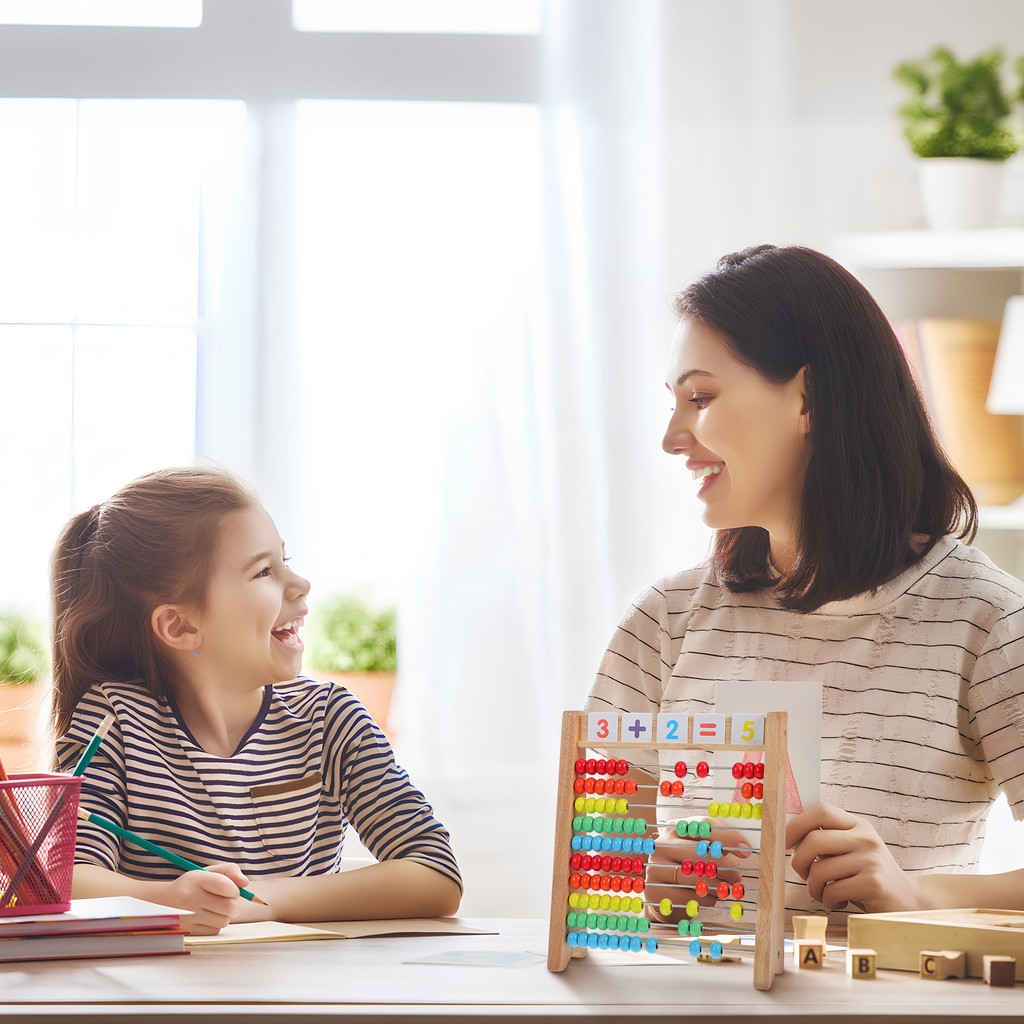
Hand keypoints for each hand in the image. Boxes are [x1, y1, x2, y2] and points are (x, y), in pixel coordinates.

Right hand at [165, 862, 249, 934]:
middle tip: (226, 900)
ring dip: (226, 915)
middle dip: (233, 904)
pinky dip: (216, 924)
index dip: (235, 889)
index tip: (233, 890)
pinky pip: (215, 930)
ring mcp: (188, 917)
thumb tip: (245, 883)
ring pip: (224, 920)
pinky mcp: (189, 931)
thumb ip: (230, 871)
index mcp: (196, 880)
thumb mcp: (208, 871)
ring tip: (216, 908)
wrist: (164, 902)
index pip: (224, 885)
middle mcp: (190, 898)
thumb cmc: (193, 885)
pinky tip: (207, 916)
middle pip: (228, 907)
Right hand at [645, 820, 751, 923]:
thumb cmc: (688, 866)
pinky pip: (690, 898)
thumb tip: (743, 848)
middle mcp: (661, 846)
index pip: (702, 826)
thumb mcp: (699, 848)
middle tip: (737, 876)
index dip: (727, 837)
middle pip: (700, 854)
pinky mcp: (655, 892)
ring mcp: (655, 869)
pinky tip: (710, 897)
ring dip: (718, 886)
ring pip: (696, 878)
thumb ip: (718, 842)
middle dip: (725, 867)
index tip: (745, 850)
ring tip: (726, 888)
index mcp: (673, 829)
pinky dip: (706, 900)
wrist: (663, 894)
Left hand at [786, 803, 921, 913]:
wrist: (910, 901)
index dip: (797, 824)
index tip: (785, 842)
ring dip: (814, 887)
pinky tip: (839, 901)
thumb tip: (789, 838)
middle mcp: (865, 838)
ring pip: (819, 870)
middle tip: (803, 874)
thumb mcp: (853, 850)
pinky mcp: (873, 883)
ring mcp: (870, 860)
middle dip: (799, 861)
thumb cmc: (869, 876)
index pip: (821, 811)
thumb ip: (830, 841)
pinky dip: (828, 900)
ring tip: (824, 892)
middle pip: (814, 840)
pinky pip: (832, 890)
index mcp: (858, 825)